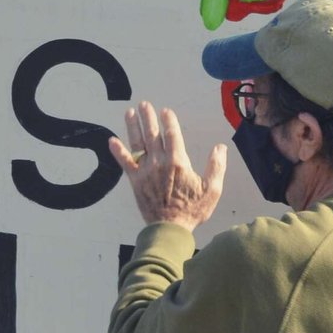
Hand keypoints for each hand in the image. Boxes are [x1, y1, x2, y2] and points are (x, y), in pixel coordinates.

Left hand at [109, 103, 227, 227]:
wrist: (170, 228)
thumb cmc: (192, 210)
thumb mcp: (212, 190)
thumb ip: (216, 166)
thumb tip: (220, 147)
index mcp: (178, 162)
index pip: (173, 135)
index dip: (169, 121)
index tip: (166, 111)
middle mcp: (159, 162)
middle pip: (153, 134)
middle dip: (148, 117)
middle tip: (144, 104)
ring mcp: (145, 171)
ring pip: (137, 143)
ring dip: (133, 126)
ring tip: (129, 112)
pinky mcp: (135, 181)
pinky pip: (125, 163)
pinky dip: (117, 151)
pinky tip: (111, 140)